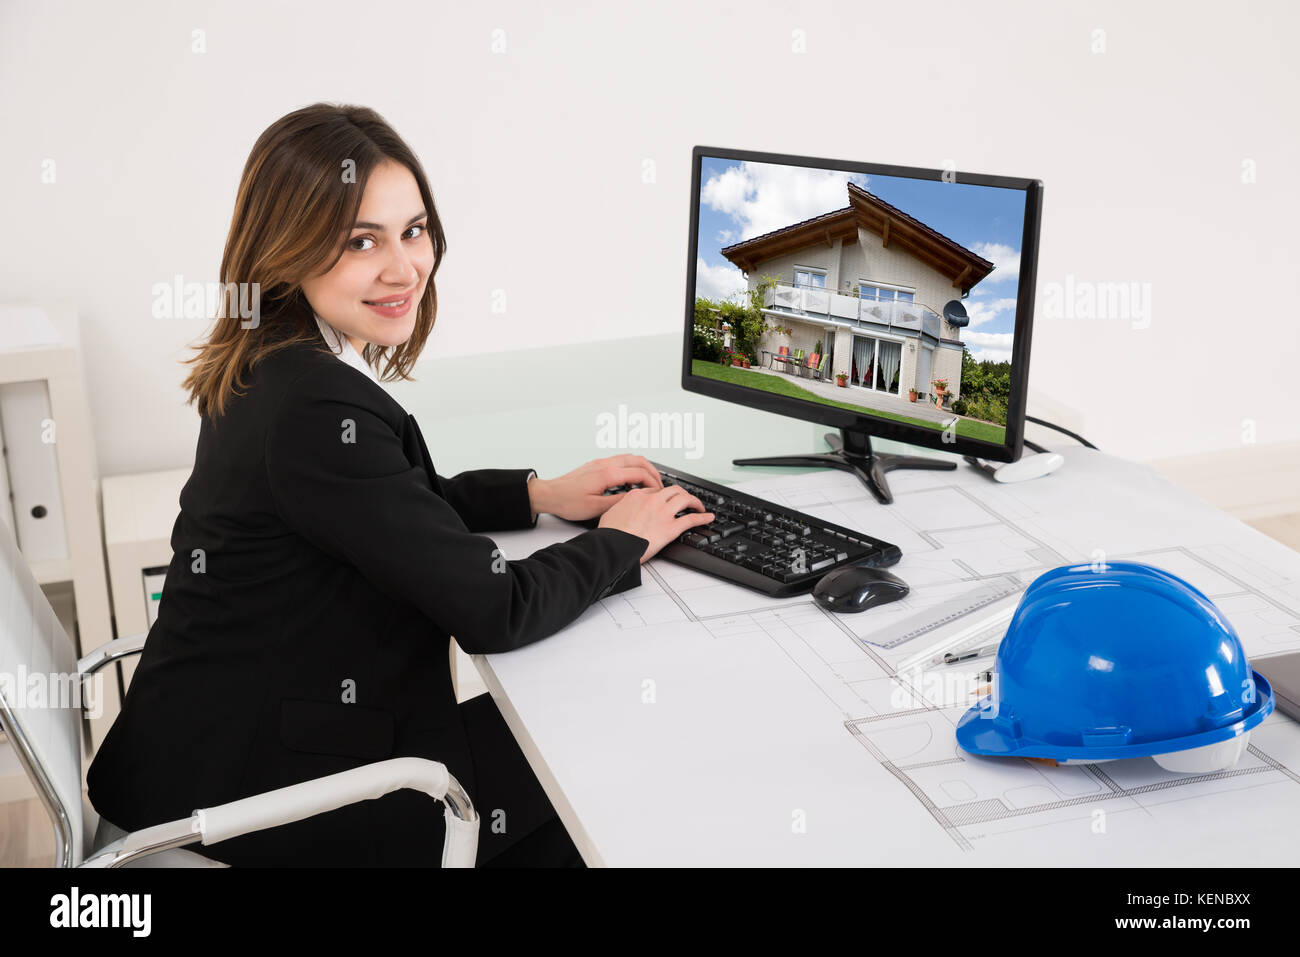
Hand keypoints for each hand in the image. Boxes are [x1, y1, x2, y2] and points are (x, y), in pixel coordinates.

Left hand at [528, 454, 665, 522]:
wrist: (549, 494)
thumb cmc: (567, 501)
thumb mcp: (596, 508)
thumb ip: (619, 502)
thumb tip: (637, 499)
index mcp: (607, 474)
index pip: (639, 473)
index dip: (653, 483)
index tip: (658, 492)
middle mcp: (605, 464)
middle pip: (639, 460)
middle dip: (653, 472)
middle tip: (659, 485)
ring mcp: (601, 462)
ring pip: (630, 457)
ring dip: (643, 467)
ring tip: (649, 481)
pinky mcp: (597, 464)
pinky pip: (621, 460)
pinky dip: (632, 467)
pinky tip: (632, 479)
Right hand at [598, 485, 714, 562]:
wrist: (613, 547)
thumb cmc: (609, 535)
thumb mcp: (610, 513)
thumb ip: (620, 507)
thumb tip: (622, 510)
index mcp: (636, 496)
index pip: (654, 490)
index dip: (662, 494)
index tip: (666, 499)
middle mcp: (651, 501)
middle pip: (673, 490)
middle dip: (682, 493)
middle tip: (686, 499)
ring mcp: (662, 513)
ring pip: (684, 499)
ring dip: (694, 501)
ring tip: (698, 505)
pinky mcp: (670, 528)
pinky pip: (691, 519)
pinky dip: (702, 517)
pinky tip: (708, 517)